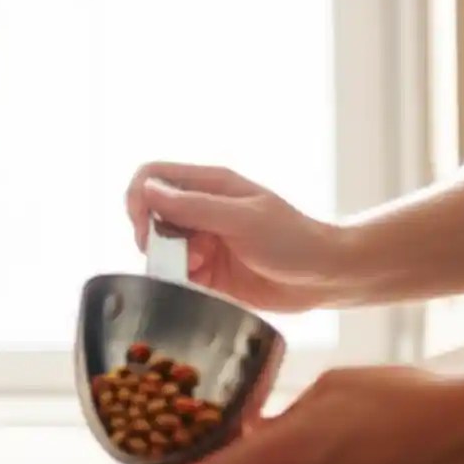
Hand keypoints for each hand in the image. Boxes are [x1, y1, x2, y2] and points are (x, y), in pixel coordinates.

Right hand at [125, 162, 344, 311]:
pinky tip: (206, 286)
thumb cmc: (293, 239)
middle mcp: (201, 210)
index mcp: (210, 185)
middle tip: (176, 257)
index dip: (138, 198)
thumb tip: (148, 191)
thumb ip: (195, 207)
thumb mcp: (243, 219)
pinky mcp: (208, 272)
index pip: (152, 177)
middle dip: (153, 239)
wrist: (325, 276)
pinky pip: (176, 275)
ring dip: (171, 263)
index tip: (143, 228)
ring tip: (202, 271)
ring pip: (160, 249)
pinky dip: (181, 282)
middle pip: (150, 215)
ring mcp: (204, 241)